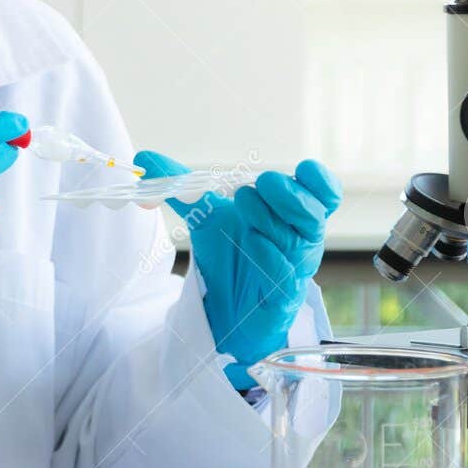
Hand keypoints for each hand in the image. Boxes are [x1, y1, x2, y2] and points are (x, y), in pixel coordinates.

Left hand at [134, 152, 340, 388]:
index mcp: (291, 215)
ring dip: (270, 221)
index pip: (324, 194)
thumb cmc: (228, 254)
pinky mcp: (282, 299)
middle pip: (313, 212)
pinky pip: (285, 275)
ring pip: (298, 241)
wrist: (223, 308)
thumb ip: (180, 185)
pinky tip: (251, 243)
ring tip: (242, 210)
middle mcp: (300, 241)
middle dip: (285, 195)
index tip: (301, 167)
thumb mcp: (204, 214)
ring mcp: (294, 270)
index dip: (319, 181)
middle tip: (251, 188)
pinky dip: (268, 255)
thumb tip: (143, 158)